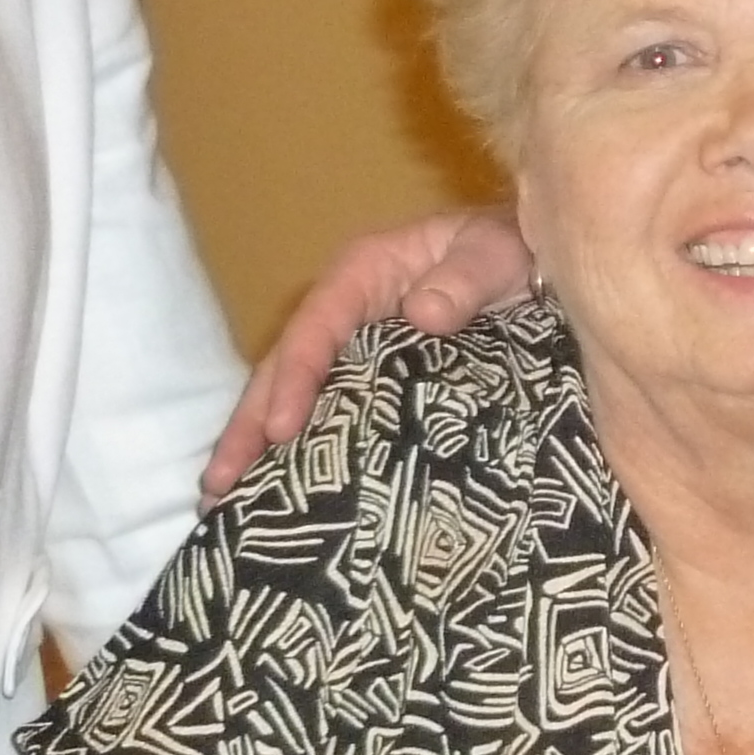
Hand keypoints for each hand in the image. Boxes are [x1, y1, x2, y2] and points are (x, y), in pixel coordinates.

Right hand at [203, 209, 532, 495]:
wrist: (534, 267)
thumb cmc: (510, 253)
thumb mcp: (495, 255)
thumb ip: (464, 281)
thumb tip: (421, 314)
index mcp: (364, 274)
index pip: (316, 328)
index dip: (296, 378)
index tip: (279, 430)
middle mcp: (344, 312)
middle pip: (284, 368)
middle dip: (250, 426)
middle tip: (219, 484)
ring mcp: (352, 348)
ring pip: (292, 396)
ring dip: (258, 446)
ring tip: (225, 501)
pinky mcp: (369, 381)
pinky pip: (325, 414)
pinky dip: (298, 449)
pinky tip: (277, 492)